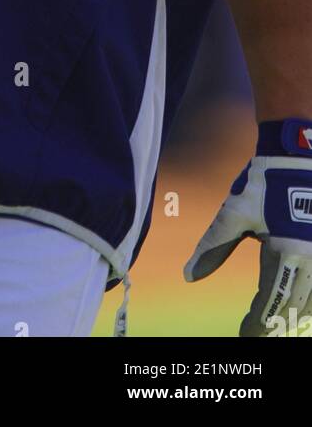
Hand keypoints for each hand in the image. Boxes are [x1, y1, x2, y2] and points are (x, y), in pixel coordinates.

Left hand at [184, 120, 311, 335]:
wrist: (296, 154)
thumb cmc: (262, 183)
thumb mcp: (233, 215)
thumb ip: (212, 248)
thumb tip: (189, 276)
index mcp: (287, 254)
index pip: (271, 303)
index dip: (257, 322)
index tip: (245, 334)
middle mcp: (310, 260)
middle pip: (294, 307)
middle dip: (276, 322)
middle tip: (259, 331)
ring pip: (311, 300)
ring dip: (294, 312)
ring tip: (277, 321)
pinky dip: (307, 297)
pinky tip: (298, 299)